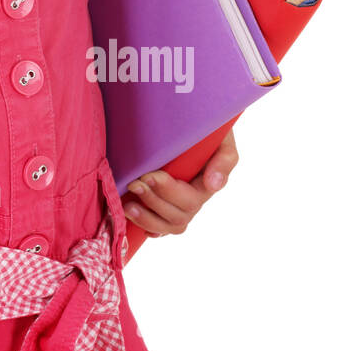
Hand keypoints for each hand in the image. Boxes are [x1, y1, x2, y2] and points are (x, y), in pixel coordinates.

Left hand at [120, 129, 238, 236]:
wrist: (190, 123)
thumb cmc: (206, 130)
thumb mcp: (220, 139)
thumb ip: (223, 160)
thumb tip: (213, 185)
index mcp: (206, 185)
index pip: (191, 200)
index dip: (169, 192)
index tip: (150, 176)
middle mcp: (193, 199)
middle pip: (178, 216)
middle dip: (153, 201)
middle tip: (134, 184)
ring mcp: (177, 205)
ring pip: (167, 225)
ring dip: (147, 219)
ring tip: (127, 207)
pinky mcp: (161, 205)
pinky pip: (157, 227)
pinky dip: (145, 226)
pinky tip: (132, 219)